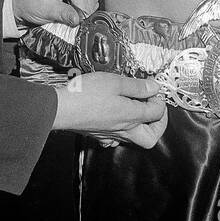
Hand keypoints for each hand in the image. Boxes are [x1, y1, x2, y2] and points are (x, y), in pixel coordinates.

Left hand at [14, 0, 97, 26]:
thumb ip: (62, 13)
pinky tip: (74, 9)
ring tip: (72, 15)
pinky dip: (85, 5)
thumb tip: (78, 19)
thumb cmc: (29, 2)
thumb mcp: (44, 10)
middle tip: (74, 21)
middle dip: (84, 10)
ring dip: (86, 8)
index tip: (80, 22)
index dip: (82, 9)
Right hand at [52, 71, 167, 148]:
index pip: (157, 113)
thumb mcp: (115, 82)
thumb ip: (137, 86)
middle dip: (158, 125)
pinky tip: (116, 119)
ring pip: (133, 139)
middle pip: (151, 137)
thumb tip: (155, 88)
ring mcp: (110, 135)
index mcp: (131, 116)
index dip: (159, 99)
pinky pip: (115, 139)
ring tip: (135, 110)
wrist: (60, 108)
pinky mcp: (98, 134)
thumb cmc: (85, 94)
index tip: (152, 89)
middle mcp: (123, 130)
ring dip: (140, 127)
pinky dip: (121, 131)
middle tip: (154, 109)